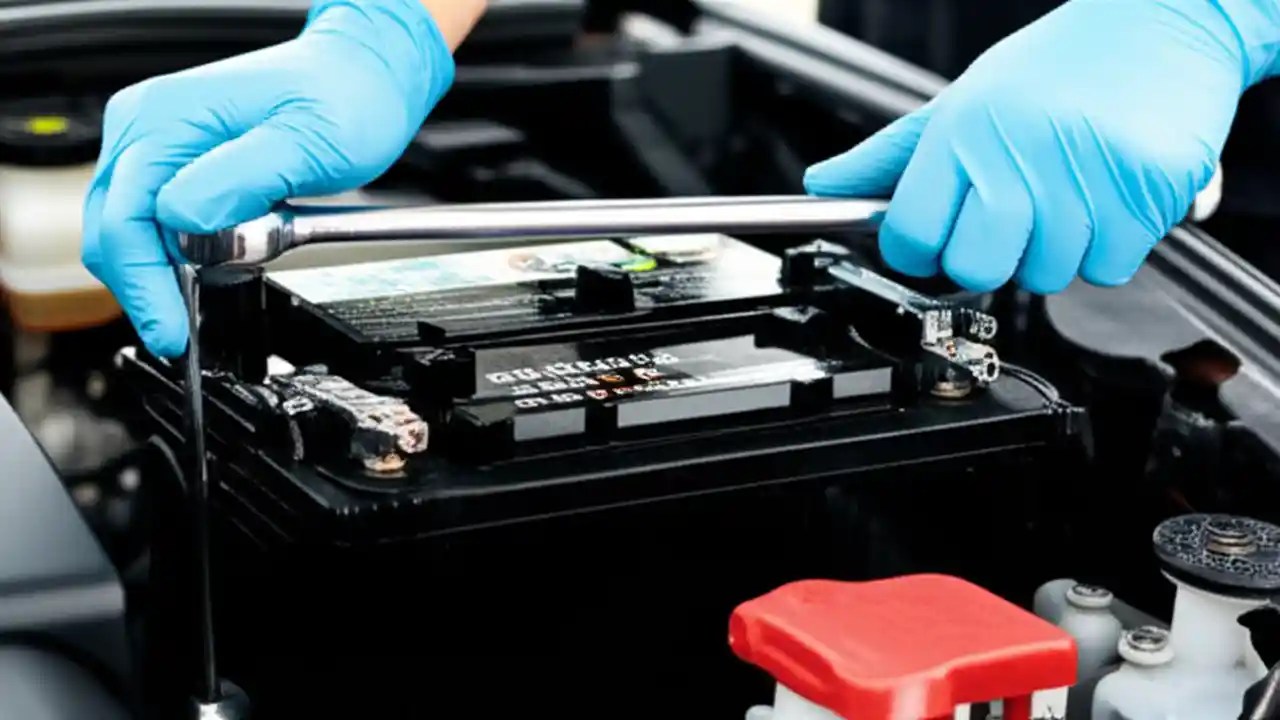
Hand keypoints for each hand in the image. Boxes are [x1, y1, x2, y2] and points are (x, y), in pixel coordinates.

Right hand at [81, 0, 455, 356]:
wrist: (361, 75)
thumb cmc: (344, 99)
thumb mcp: (306, 145)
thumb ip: (240, 181)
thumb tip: (181, 219)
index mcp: (166, 120)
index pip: (124, 221)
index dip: (145, 287)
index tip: (171, 333)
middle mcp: (146, 125)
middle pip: (113, 230)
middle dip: (147, 287)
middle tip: (186, 332)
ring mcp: (154, 140)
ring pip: (128, 230)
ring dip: (160, 271)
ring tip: (203, 296)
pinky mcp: (173, 157)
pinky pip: (152, 217)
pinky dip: (174, 252)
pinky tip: (208, 265)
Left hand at [804, 0, 1279, 293]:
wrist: (1163, 16)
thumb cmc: (1058, 66)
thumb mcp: (962, 101)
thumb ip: (890, 155)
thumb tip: (823, 185)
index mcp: (963, 133)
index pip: (910, 235)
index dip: (922, 248)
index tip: (941, 235)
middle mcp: (1019, 153)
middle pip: (975, 268)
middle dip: (991, 256)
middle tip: (1014, 217)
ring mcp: (1084, 174)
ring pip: (1046, 275)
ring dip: (1057, 249)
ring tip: (1072, 190)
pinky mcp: (1145, 192)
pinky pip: (1109, 268)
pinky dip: (1112, 245)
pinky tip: (1111, 195)